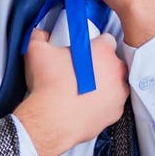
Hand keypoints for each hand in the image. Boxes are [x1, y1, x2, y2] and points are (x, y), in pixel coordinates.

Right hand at [14, 29, 129, 155]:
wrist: (51, 120)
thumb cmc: (49, 88)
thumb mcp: (37, 51)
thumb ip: (39, 36)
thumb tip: (40, 35)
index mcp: (103, 51)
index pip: (107, 39)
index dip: (95, 43)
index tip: (86, 49)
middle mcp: (115, 71)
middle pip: (113, 61)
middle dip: (100, 64)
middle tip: (81, 69)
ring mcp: (118, 93)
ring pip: (115, 83)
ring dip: (104, 84)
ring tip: (83, 87)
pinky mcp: (115, 113)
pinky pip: (112, 104)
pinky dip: (103, 103)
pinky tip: (86, 103)